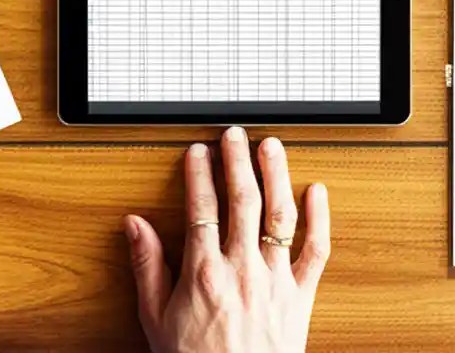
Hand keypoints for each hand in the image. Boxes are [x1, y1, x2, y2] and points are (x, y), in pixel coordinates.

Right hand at [125, 127, 330, 352]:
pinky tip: (317, 191)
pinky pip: (316, 251)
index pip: (202, 208)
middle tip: (235, 135)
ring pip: (279, 216)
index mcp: (203, 273)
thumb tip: (135, 225)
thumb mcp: (155, 319)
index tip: (198, 152)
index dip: (200, 174)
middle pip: (242, 201)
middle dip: (237, 161)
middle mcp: (242, 270)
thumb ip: (147, 267)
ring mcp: (275, 282)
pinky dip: (319, 219)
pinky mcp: (301, 297)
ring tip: (272, 148)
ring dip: (277, 176)